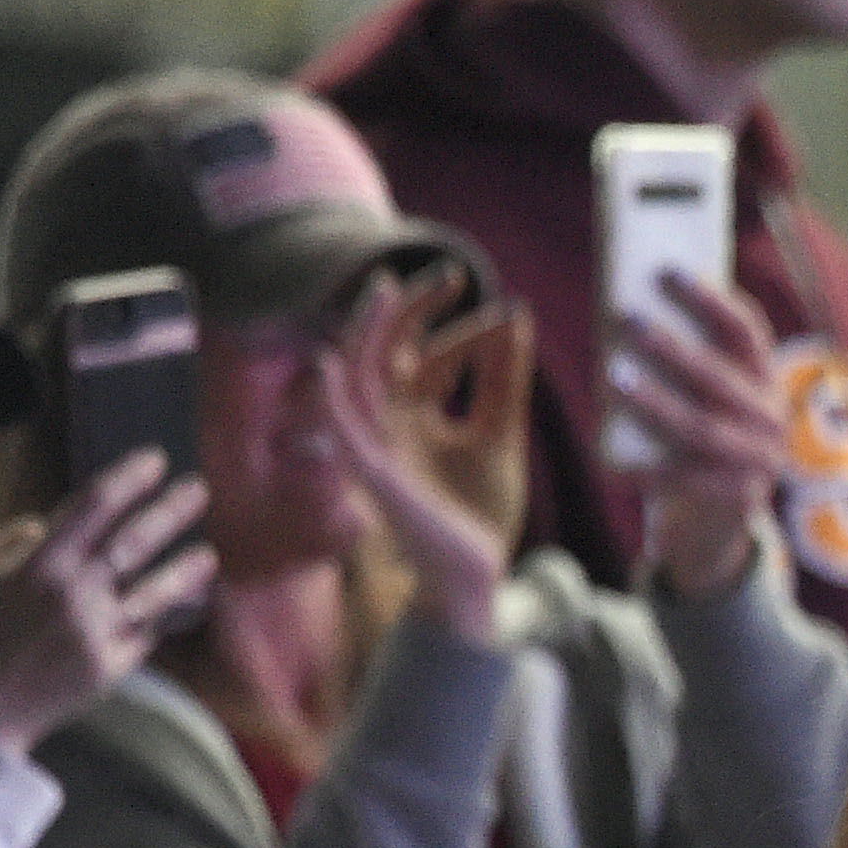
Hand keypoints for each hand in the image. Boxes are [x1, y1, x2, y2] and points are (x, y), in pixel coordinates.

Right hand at [0, 449, 213, 754]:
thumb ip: (9, 544)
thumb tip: (42, 521)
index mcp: (37, 565)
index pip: (93, 507)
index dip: (127, 479)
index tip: (154, 459)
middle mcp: (73, 594)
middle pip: (134, 542)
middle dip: (169, 511)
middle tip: (198, 488)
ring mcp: (96, 631)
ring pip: (155, 591)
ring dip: (186, 569)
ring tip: (208, 554)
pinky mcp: (112, 665)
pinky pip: (146, 631)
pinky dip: (163, 614)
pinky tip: (185, 601)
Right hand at [321, 267, 525, 644]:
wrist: (477, 573)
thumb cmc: (481, 509)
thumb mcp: (500, 432)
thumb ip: (504, 378)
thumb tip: (515, 312)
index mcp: (415, 415)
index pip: (421, 353)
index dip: (448, 323)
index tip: (491, 299)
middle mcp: (389, 425)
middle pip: (382, 354)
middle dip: (402, 313)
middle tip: (439, 274)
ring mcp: (376, 448)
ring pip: (355, 382)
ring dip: (363, 338)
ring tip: (381, 295)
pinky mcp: (373, 478)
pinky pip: (342, 434)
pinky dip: (334, 402)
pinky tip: (331, 367)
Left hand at [607, 270, 789, 601]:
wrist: (711, 523)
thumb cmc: (689, 443)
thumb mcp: (692, 398)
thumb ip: (674, 363)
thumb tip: (620, 310)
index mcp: (765, 379)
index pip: (745, 330)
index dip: (709, 298)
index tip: (666, 270)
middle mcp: (772, 417)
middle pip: (719, 376)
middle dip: (671, 345)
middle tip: (625, 318)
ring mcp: (762, 461)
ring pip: (703, 427)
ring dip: (656, 401)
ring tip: (613, 377)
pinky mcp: (742, 500)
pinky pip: (689, 482)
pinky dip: (647, 471)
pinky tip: (610, 463)